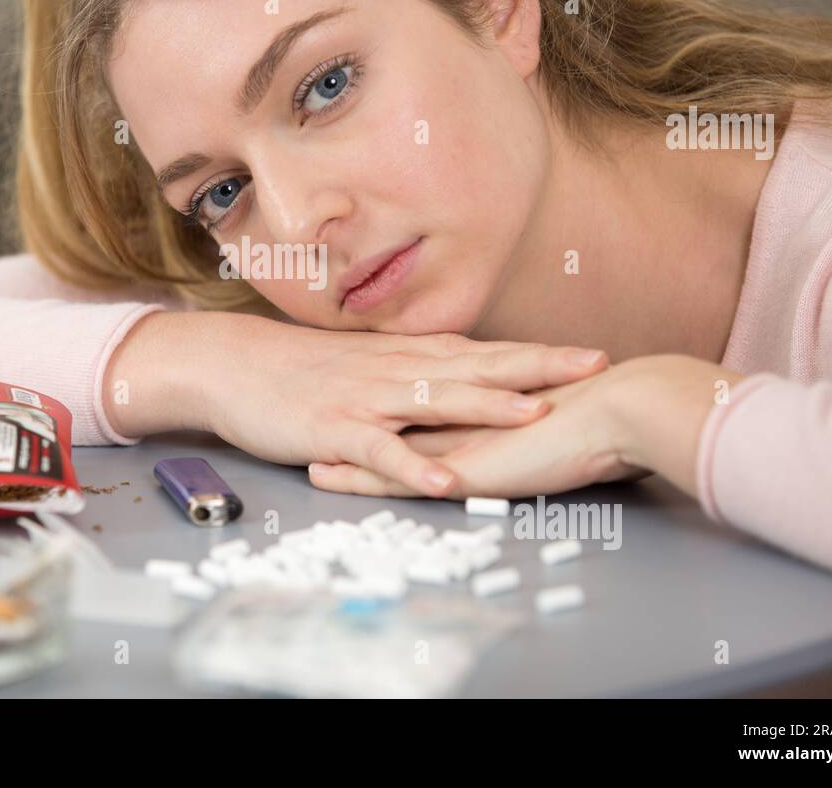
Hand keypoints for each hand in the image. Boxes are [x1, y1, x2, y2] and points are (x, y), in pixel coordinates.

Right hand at [103, 311, 610, 496]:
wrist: (236, 364)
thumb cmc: (305, 370)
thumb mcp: (372, 364)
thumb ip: (419, 372)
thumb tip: (468, 379)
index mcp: (411, 359)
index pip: (487, 353)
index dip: (540, 355)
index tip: (593, 355)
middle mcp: (399, 372)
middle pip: (478, 366)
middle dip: (538, 367)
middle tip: (595, 366)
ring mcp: (368, 398)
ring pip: (436, 400)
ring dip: (486, 406)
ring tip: (536, 414)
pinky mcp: (335, 428)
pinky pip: (380, 450)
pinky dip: (412, 463)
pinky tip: (443, 478)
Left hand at [307, 354, 739, 498]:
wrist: (623, 410)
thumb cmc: (604, 413)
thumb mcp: (561, 411)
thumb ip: (537, 413)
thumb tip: (535, 412)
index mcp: (482, 394)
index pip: (422, 387)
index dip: (385, 387)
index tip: (349, 385)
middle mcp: (458, 409)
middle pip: (389, 405)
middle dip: (345, 404)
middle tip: (304, 403)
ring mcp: (454, 436)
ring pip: (380, 437)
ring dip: (338, 441)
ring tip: (296, 442)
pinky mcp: (459, 466)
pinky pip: (396, 473)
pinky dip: (359, 476)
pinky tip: (323, 478)